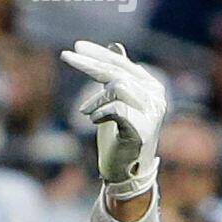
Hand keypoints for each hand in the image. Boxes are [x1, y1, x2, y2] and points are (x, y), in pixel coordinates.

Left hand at [60, 41, 166, 198]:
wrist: (125, 174)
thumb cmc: (119, 139)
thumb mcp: (115, 103)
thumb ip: (117, 77)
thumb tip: (115, 47)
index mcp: (150, 86)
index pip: (122, 64)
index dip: (99, 54)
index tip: (76, 47)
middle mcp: (155, 94)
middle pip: (117, 71)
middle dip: (89, 64)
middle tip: (66, 56)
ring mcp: (152, 111)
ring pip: (118, 87)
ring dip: (95, 100)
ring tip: (85, 113)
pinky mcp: (143, 128)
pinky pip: (116, 109)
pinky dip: (100, 113)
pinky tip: (93, 121)